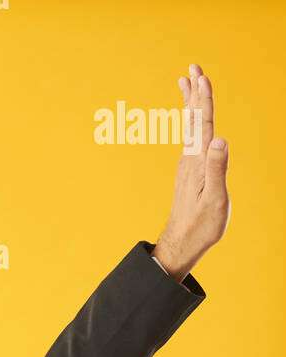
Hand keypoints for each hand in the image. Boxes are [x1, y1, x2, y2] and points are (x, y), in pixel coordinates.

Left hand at [153, 63, 229, 281]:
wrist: (181, 245)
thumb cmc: (201, 226)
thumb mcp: (215, 199)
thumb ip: (218, 169)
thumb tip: (220, 140)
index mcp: (199, 162)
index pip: (203, 124)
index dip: (203, 99)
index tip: (201, 76)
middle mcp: (190, 159)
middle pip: (193, 119)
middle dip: (194, 92)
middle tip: (192, 67)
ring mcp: (188, 165)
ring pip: (190, 126)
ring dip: (190, 102)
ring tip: (187, 81)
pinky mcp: (188, 172)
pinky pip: (189, 138)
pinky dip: (190, 121)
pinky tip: (190, 118)